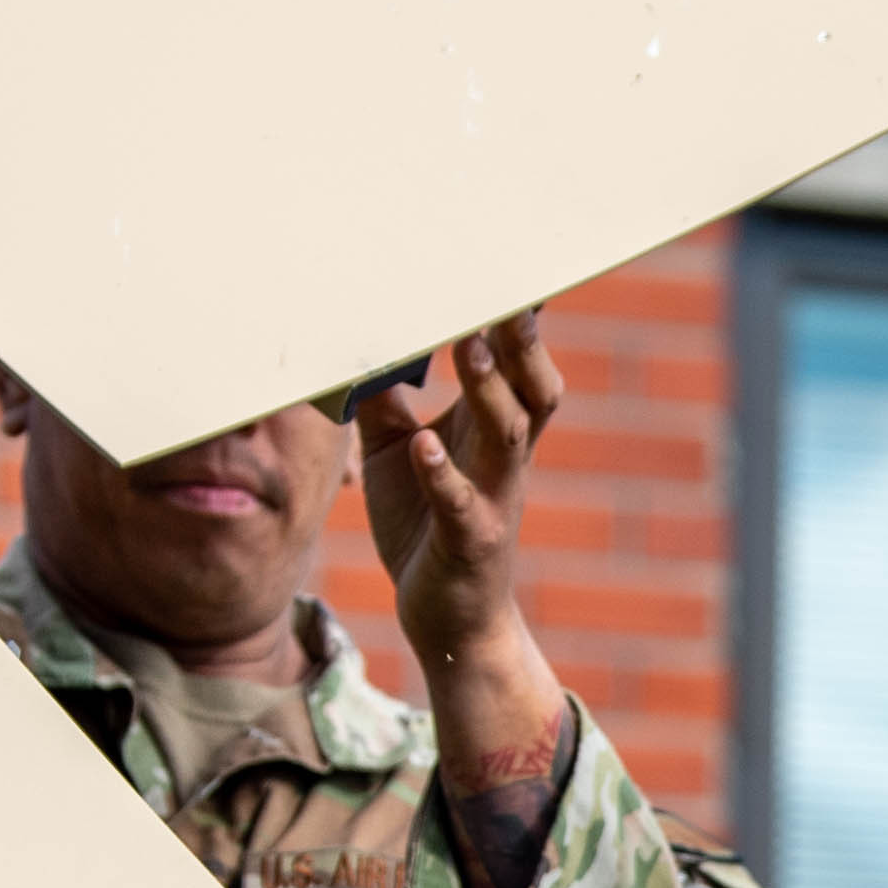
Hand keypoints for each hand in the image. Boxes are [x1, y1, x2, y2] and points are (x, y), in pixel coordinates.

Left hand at [359, 312, 570, 707]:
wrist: (450, 619)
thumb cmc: (425, 526)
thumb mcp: (399, 451)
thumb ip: (385, 399)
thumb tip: (354, 342)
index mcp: (492, 432)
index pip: (517, 365)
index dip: (518, 321)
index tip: (508, 268)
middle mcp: (504, 458)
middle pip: (533, 388)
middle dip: (523, 342)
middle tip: (505, 294)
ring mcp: (493, 498)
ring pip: (508, 436)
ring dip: (491, 391)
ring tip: (472, 349)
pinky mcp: (471, 542)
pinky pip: (463, 504)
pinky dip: (445, 474)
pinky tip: (426, 445)